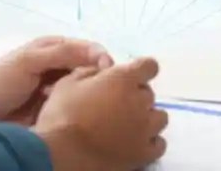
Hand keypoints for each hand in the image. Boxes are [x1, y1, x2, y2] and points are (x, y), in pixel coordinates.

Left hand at [0, 35, 113, 124]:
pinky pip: (74, 107)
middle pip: (89, 69)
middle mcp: (60, 66)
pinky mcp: (55, 109)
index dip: (102, 58)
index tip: (110, 72)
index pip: (89, 49)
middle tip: (98, 92)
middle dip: (96, 79)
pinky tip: (74, 114)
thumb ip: (63, 53)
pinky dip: (76, 109)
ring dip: (85, 95)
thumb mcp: (30, 61)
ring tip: (81, 103)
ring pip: (84, 89)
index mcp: (55, 47)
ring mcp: (58, 89)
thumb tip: (100, 52)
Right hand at [35, 56, 167, 170]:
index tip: (130, 76)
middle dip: (136, 96)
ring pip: (160, 118)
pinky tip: (136, 143)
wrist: (60, 154)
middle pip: (149, 94)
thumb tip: (103, 72)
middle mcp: (140, 102)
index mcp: (123, 79)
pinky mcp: (143, 153)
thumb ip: (90, 72)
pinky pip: (159, 144)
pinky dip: (150, 142)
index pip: (149, 66)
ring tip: (129, 125)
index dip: (141, 70)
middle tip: (117, 105)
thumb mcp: (68, 83)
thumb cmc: (61, 115)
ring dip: (147, 118)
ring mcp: (145, 129)